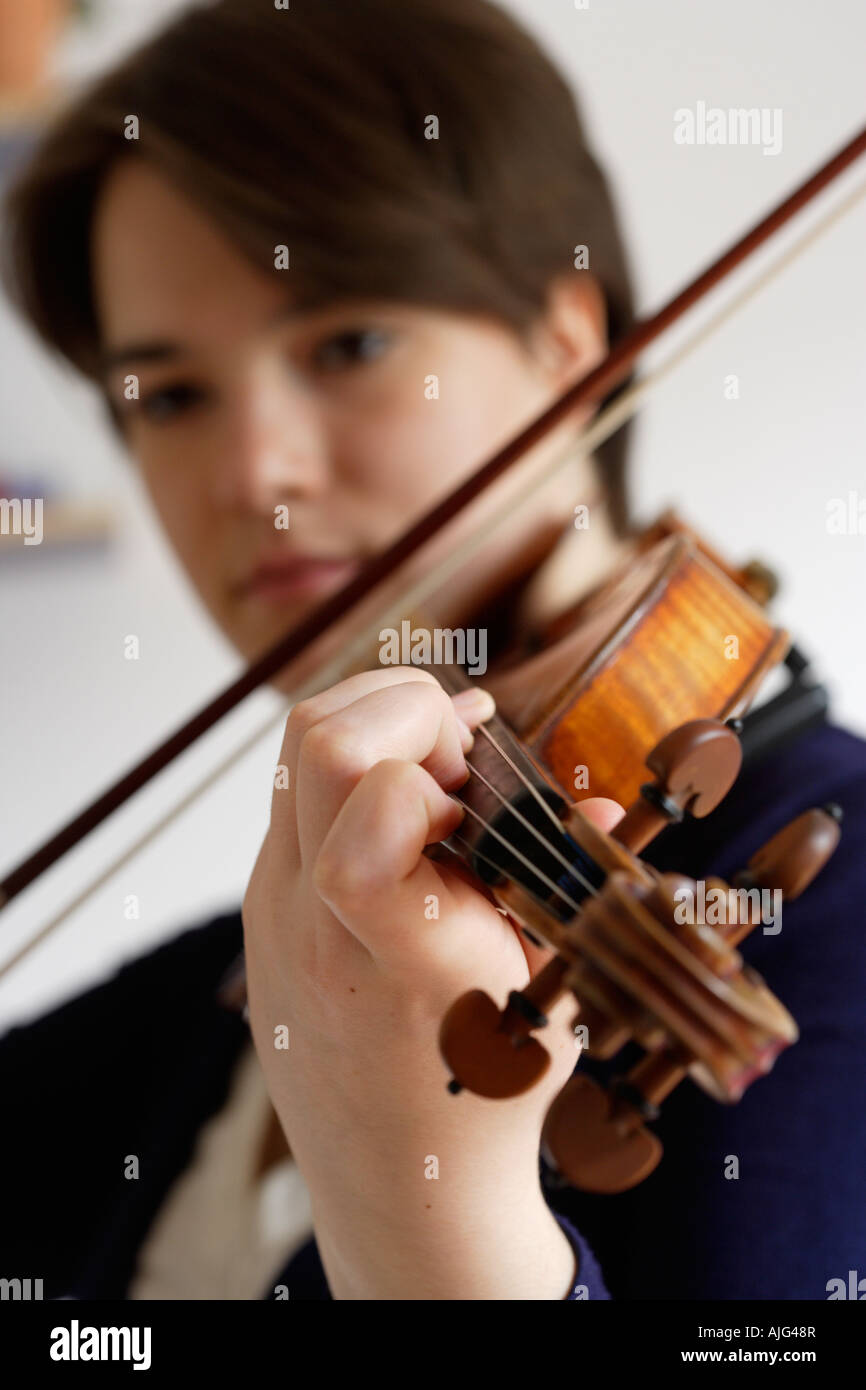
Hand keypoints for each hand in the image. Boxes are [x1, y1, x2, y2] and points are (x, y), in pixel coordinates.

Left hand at [242, 667, 621, 1298]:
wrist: (396, 1181)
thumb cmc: (486, 1094)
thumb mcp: (546, 991)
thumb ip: (559, 884)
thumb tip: (592, 803)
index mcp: (398, 950)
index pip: (372, 795)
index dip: (435, 766)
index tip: (478, 801)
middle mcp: (312, 920)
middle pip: (317, 736)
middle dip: (406, 708)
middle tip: (460, 763)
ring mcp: (272, 909)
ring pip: (296, 750)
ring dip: (377, 726)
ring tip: (441, 775)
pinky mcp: (262, 904)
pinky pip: (296, 794)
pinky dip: (356, 769)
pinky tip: (412, 806)